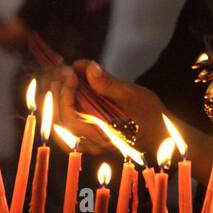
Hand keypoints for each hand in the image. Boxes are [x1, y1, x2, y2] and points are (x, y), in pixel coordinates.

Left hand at [48, 59, 165, 155]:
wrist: (160, 132)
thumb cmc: (149, 115)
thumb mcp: (133, 95)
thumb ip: (108, 83)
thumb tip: (88, 67)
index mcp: (102, 137)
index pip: (70, 119)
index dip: (65, 94)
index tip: (71, 73)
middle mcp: (90, 144)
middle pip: (58, 123)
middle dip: (55, 94)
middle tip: (60, 72)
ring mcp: (86, 142)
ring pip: (58, 125)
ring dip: (53, 100)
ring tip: (57, 77)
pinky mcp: (86, 136)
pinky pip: (64, 125)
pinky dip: (58, 106)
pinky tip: (60, 90)